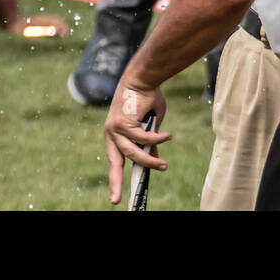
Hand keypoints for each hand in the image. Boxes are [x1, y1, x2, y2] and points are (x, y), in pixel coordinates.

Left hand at [104, 80, 170, 204]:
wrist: (142, 79)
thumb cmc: (145, 99)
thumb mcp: (147, 125)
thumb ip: (147, 142)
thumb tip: (153, 159)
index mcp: (114, 135)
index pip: (114, 160)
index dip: (115, 179)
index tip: (115, 197)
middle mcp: (111, 133)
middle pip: (115, 163)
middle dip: (116, 183)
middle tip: (118, 200)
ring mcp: (115, 128)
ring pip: (133, 153)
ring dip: (150, 160)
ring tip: (164, 166)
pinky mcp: (124, 123)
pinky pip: (143, 138)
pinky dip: (157, 139)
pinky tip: (168, 136)